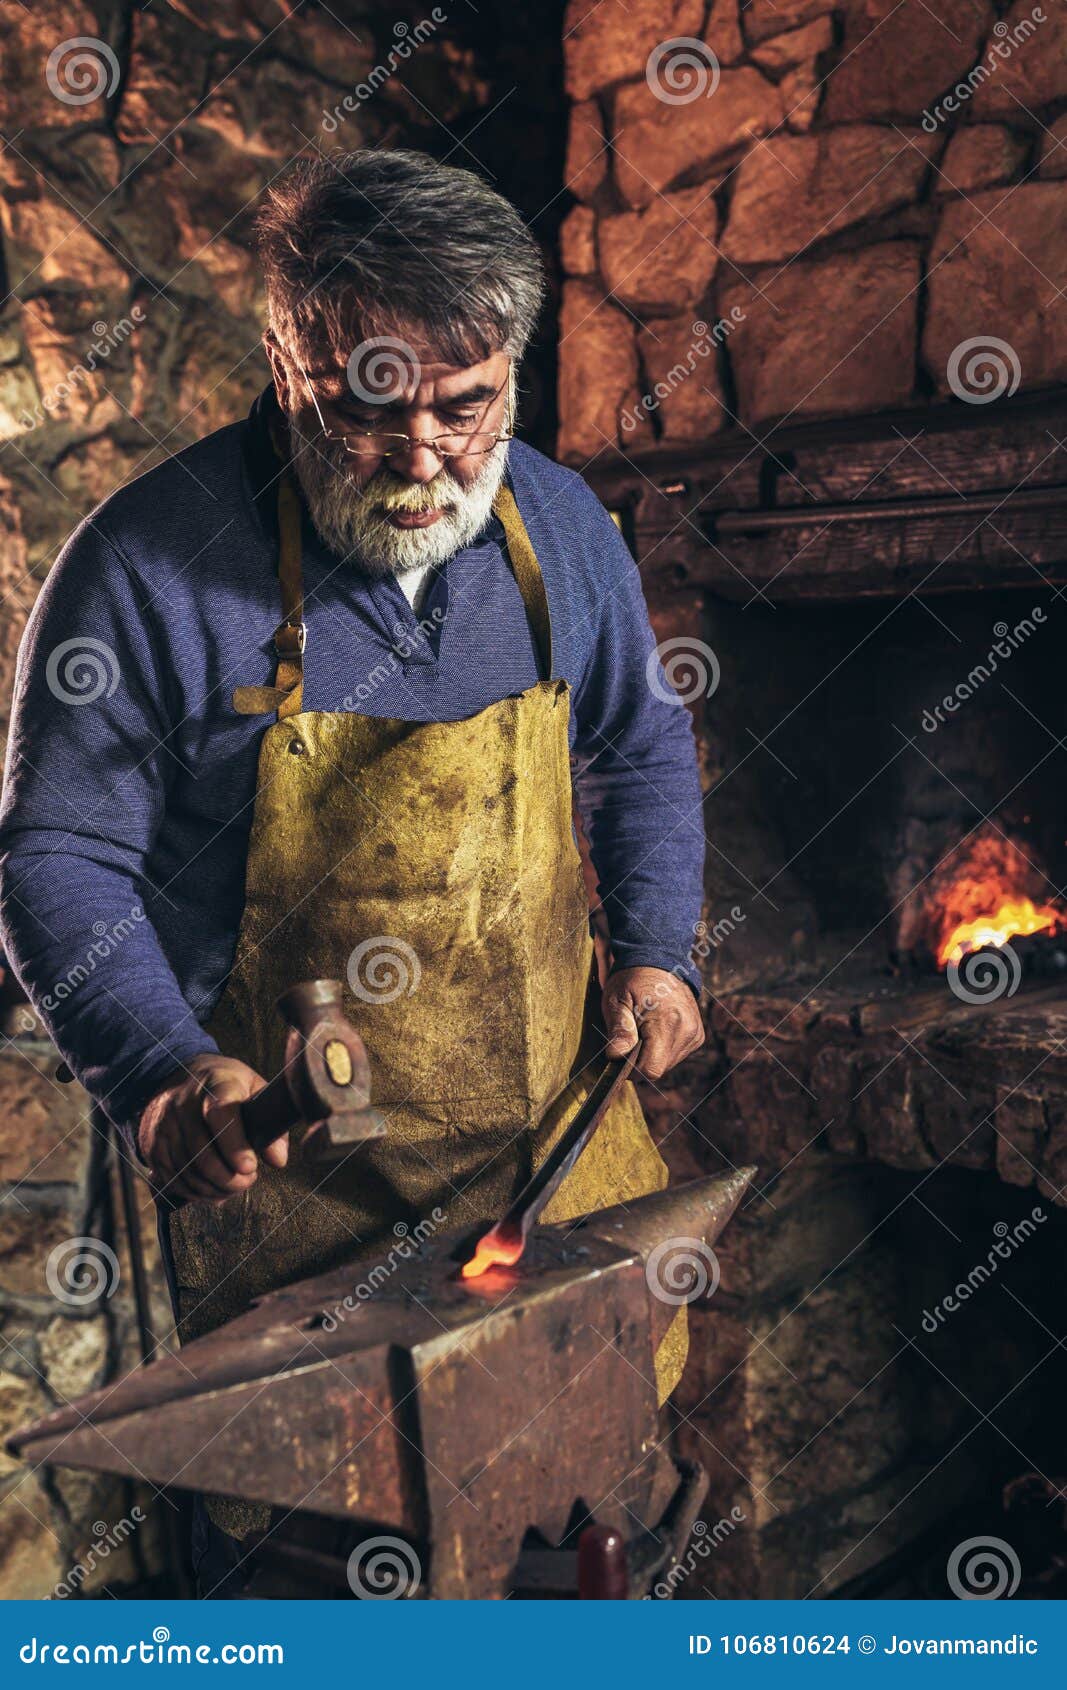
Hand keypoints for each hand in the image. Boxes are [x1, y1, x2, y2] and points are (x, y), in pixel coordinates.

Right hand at [137, 1053, 287, 1204]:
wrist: (176, 1075)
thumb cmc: (224, 1084)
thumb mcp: (253, 1088)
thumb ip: (269, 1122)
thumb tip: (278, 1160)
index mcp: (216, 1084)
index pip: (221, 1114)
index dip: (235, 1145)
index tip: (250, 1168)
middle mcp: (183, 1103)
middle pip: (202, 1152)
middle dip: (229, 1177)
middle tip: (247, 1181)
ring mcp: (164, 1125)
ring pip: (187, 1171)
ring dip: (213, 1188)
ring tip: (233, 1186)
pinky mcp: (152, 1144)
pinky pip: (172, 1178)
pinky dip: (194, 1191)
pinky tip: (211, 1190)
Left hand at [603, 966, 704, 1080]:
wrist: (658, 961)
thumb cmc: (632, 979)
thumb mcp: (616, 1000)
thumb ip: (619, 1029)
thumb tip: (616, 1056)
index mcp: (667, 1022)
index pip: (651, 1069)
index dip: (632, 1068)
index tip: (622, 1052)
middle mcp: (687, 1030)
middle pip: (659, 1069)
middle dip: (641, 1059)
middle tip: (631, 1033)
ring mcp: (695, 1034)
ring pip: (668, 1064)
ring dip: (652, 1053)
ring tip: (644, 1027)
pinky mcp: (697, 1035)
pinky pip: (676, 1054)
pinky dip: (663, 1047)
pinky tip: (656, 1028)